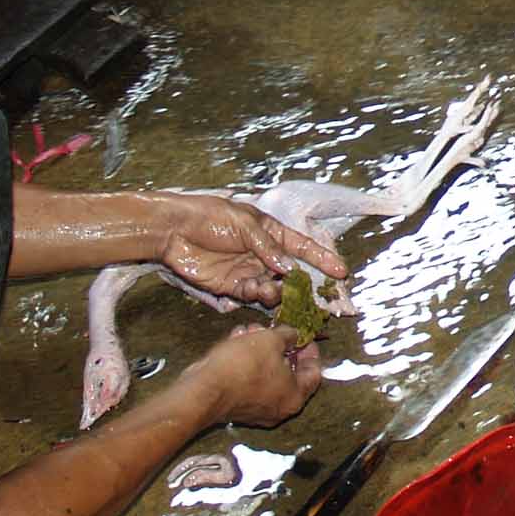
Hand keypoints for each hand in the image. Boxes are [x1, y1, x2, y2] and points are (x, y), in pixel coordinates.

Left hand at [151, 195, 347, 306]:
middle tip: (315, 298)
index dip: (322, 258)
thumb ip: (268, 247)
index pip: (302, 247)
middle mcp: (264, 254)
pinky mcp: (231, 287)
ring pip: (274, 287)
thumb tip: (289, 268)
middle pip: (291, 273)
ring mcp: (248, 271)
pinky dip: (258, 296)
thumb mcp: (245, 224)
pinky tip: (257, 291)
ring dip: (278, 292)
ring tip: (275, 291)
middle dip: (304, 285)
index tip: (341, 271)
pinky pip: (252, 295)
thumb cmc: (209, 217)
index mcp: (271, 232)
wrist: (173, 230)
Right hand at [194, 323, 321, 425]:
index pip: (313, 372)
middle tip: (272, 329)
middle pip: (288, 372)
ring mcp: (256, 409)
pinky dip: (245, 360)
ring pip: (265, 372)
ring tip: (249, 330)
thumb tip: (293, 335)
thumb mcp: (271, 340)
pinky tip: (236, 341)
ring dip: (259, 349)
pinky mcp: (236, 405)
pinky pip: (248, 379)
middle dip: (279, 345)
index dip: (310, 349)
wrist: (202, 390)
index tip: (302, 335)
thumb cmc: (242, 366)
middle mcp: (278, 408)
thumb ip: (287, 335)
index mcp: (294, 397)